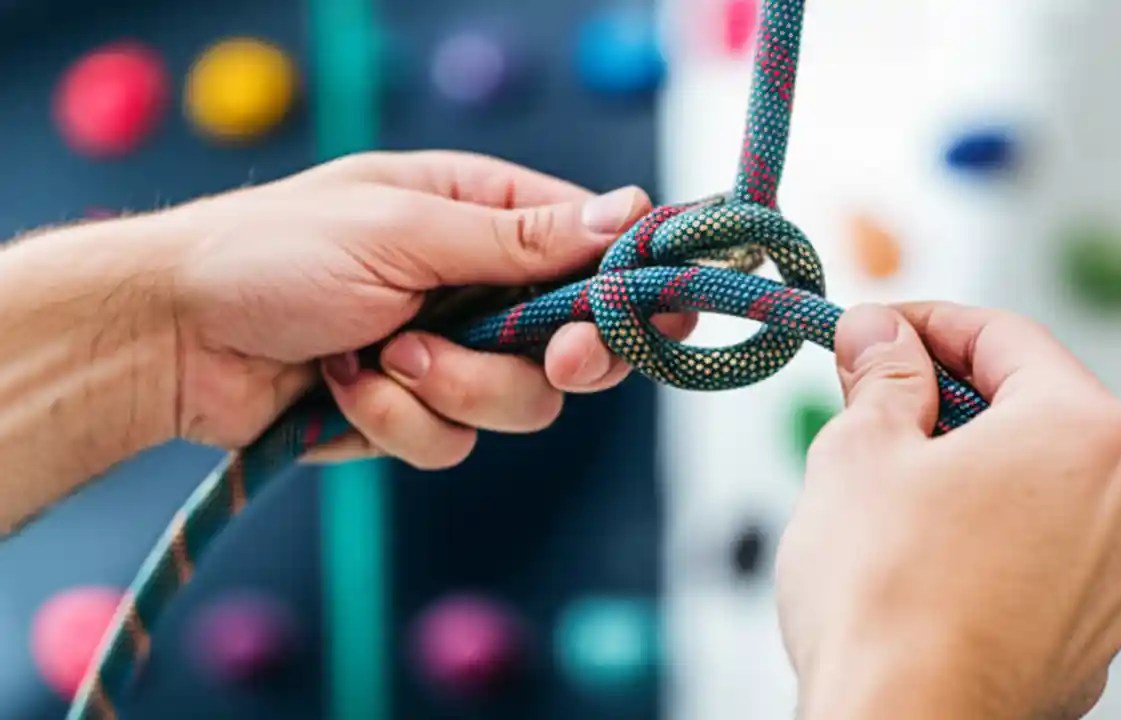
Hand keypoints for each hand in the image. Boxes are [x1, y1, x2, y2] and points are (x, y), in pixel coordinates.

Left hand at [153, 151, 692, 465]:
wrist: (174, 337)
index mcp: (488, 217)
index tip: (652, 320)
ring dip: (455, 389)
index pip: (597, 253)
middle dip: (557, 359)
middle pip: (579, 346)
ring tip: (381, 356)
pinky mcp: (415, 415)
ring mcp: (451, 356)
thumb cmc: (275, 251)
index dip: (633, 290)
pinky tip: (344, 385)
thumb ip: (520, 237)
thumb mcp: (404, 228)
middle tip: (553, 358)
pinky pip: (453, 442)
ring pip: (523, 406)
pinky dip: (399, 421)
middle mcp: (482, 288)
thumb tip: (630, 210)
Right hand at [776, 302, 1120, 719]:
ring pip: (1042, 488)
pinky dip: (996, 539)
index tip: (876, 329)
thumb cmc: (880, 588)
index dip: (927, 322)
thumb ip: (881, 375)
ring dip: (975, 473)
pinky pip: (1047, 557)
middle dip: (949, 402)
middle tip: (875, 406)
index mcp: (1084, 430)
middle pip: (1032, 412)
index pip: (1005, 338)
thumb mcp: (861, 449)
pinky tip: (930, 560)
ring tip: (894, 494)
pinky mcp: (1097, 637)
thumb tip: (879, 333)